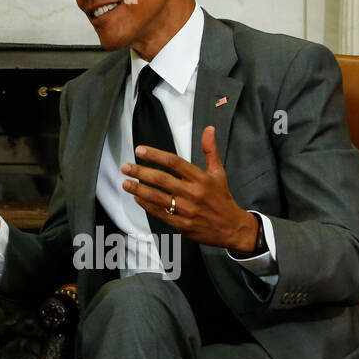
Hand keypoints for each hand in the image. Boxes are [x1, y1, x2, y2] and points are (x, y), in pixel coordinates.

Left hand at [121, 126, 257, 251]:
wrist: (232, 229)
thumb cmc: (222, 199)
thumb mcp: (219, 173)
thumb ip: (210, 151)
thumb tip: (209, 129)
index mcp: (201, 179)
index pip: (175, 163)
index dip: (155, 155)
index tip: (140, 150)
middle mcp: (193, 193)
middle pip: (162, 179)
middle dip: (141, 172)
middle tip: (126, 166)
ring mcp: (187, 210)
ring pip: (158, 197)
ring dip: (139, 189)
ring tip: (126, 182)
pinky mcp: (182, 224)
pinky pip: (160, 213)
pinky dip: (147, 205)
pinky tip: (137, 198)